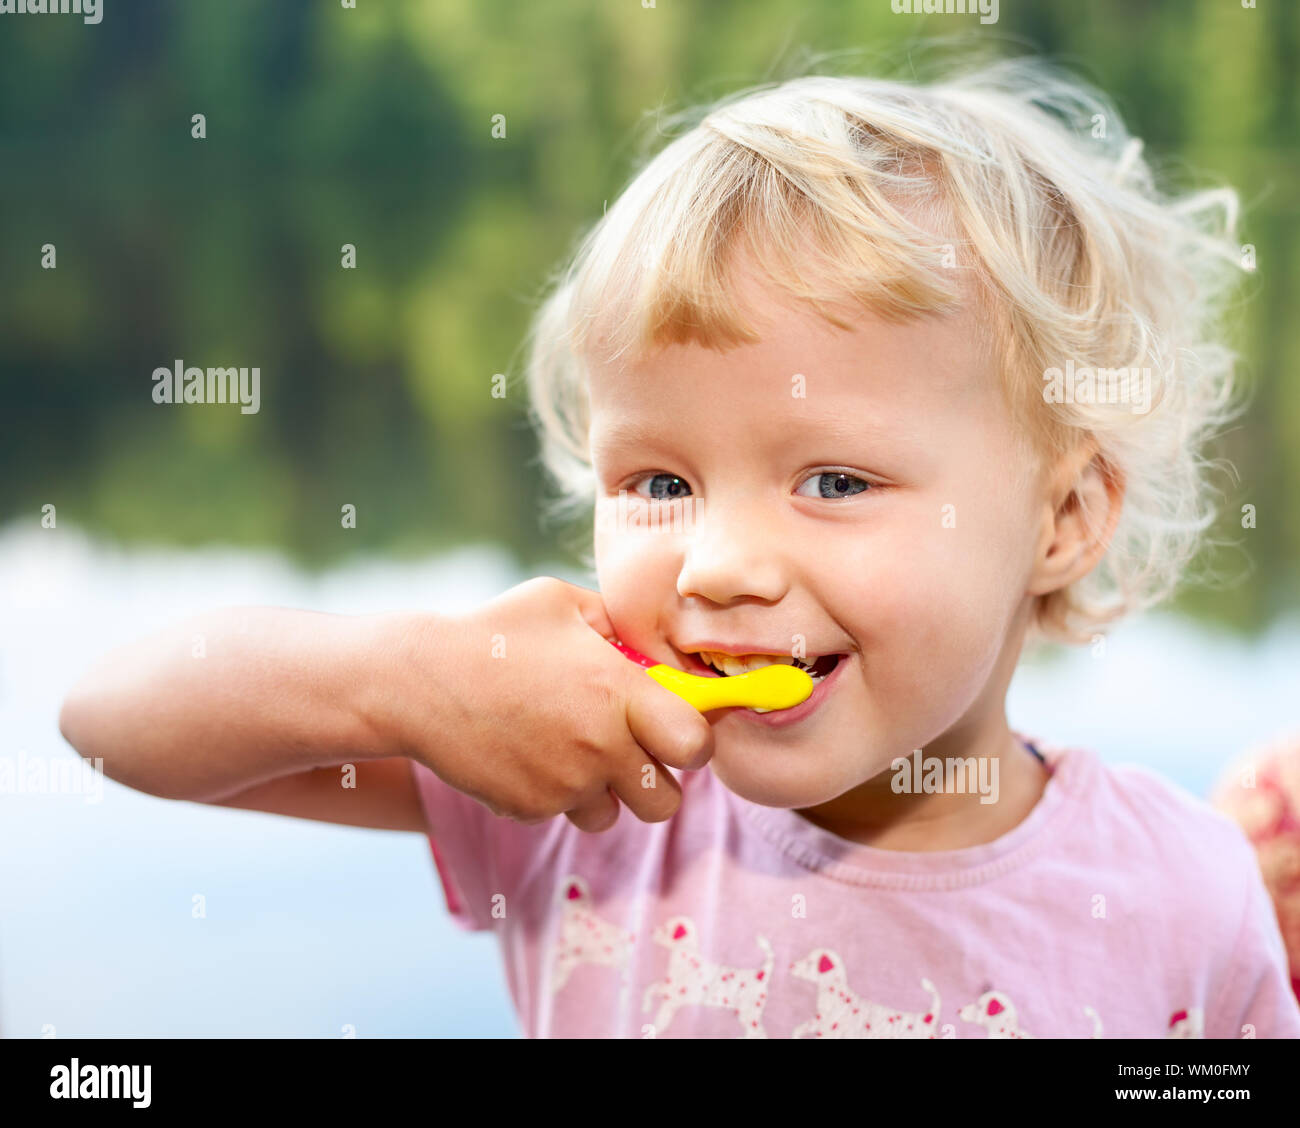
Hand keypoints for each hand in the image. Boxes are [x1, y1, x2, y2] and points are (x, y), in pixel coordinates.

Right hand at [389, 577, 714, 832]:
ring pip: (612, 815)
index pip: (697, 744)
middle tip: (633, 752)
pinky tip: (528, 753)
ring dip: (603, 792)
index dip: (696, 739)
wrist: (417, 683)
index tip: (678, 725)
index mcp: (619, 693)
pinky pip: (562, 813)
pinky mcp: (530, 809)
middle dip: (658, 781)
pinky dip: (554, 793)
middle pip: (666, 801)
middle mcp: (600, 747)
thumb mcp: (562, 603)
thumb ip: (616, 625)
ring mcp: (564, 785)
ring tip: (571, 751)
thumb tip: (651, 647)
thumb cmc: (493, 631)